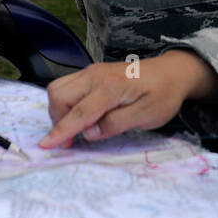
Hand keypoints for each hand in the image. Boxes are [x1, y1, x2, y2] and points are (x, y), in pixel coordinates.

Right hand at [39, 50, 217, 149]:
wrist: (172, 72)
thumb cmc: (163, 95)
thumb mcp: (147, 115)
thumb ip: (116, 123)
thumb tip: (89, 133)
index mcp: (111, 87)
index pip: (79, 112)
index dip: (61, 131)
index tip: (46, 146)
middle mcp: (95, 75)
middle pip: (59, 95)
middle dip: (57, 120)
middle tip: (70, 142)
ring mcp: (92, 71)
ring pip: (59, 88)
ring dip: (60, 111)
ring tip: (75, 130)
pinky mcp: (92, 73)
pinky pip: (68, 86)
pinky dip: (66, 103)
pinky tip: (81, 116)